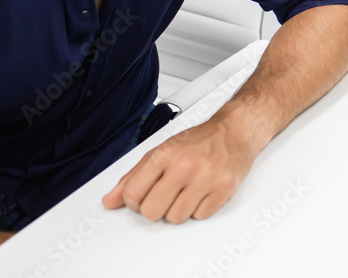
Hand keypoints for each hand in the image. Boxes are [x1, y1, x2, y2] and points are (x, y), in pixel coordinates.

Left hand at [102, 115, 258, 223]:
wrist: (236, 130)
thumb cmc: (201, 140)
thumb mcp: (162, 150)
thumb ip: (134, 176)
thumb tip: (111, 200)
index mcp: (164, 154)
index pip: (132, 194)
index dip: (134, 201)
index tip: (142, 198)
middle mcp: (184, 166)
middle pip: (152, 211)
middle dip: (156, 208)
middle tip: (166, 196)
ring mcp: (205, 178)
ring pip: (175, 218)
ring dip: (179, 210)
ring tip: (187, 192)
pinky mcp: (223, 189)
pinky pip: (200, 216)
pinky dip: (200, 209)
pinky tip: (202, 193)